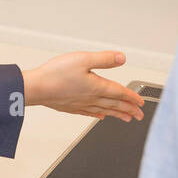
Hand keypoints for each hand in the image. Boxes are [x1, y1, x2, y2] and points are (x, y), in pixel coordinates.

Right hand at [21, 51, 144, 121]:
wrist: (36, 88)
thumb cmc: (56, 74)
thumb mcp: (83, 59)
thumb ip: (104, 59)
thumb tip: (122, 58)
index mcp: (97, 87)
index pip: (119, 93)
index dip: (132, 97)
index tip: (141, 103)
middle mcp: (91, 98)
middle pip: (114, 105)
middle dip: (129, 110)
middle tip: (139, 115)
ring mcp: (81, 104)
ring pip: (104, 110)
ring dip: (117, 114)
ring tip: (126, 118)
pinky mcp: (70, 107)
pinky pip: (90, 112)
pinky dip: (98, 114)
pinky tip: (101, 116)